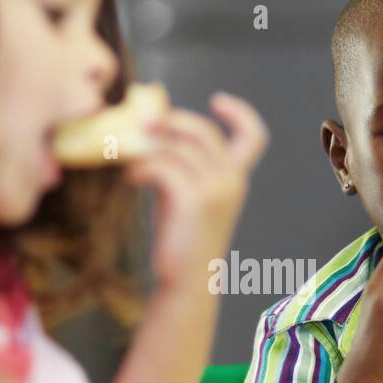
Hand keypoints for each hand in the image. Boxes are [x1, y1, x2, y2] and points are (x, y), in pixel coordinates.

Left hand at [124, 91, 267, 288]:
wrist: (187, 282)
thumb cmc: (182, 239)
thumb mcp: (187, 194)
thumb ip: (181, 164)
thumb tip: (151, 130)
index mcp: (236, 178)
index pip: (254, 136)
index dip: (239, 113)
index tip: (216, 100)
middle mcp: (232, 181)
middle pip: (204, 131)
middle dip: (172, 122)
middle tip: (143, 124)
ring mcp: (215, 190)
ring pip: (178, 147)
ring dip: (148, 147)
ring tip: (128, 158)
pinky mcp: (193, 201)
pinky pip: (163, 166)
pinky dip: (142, 167)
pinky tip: (131, 179)